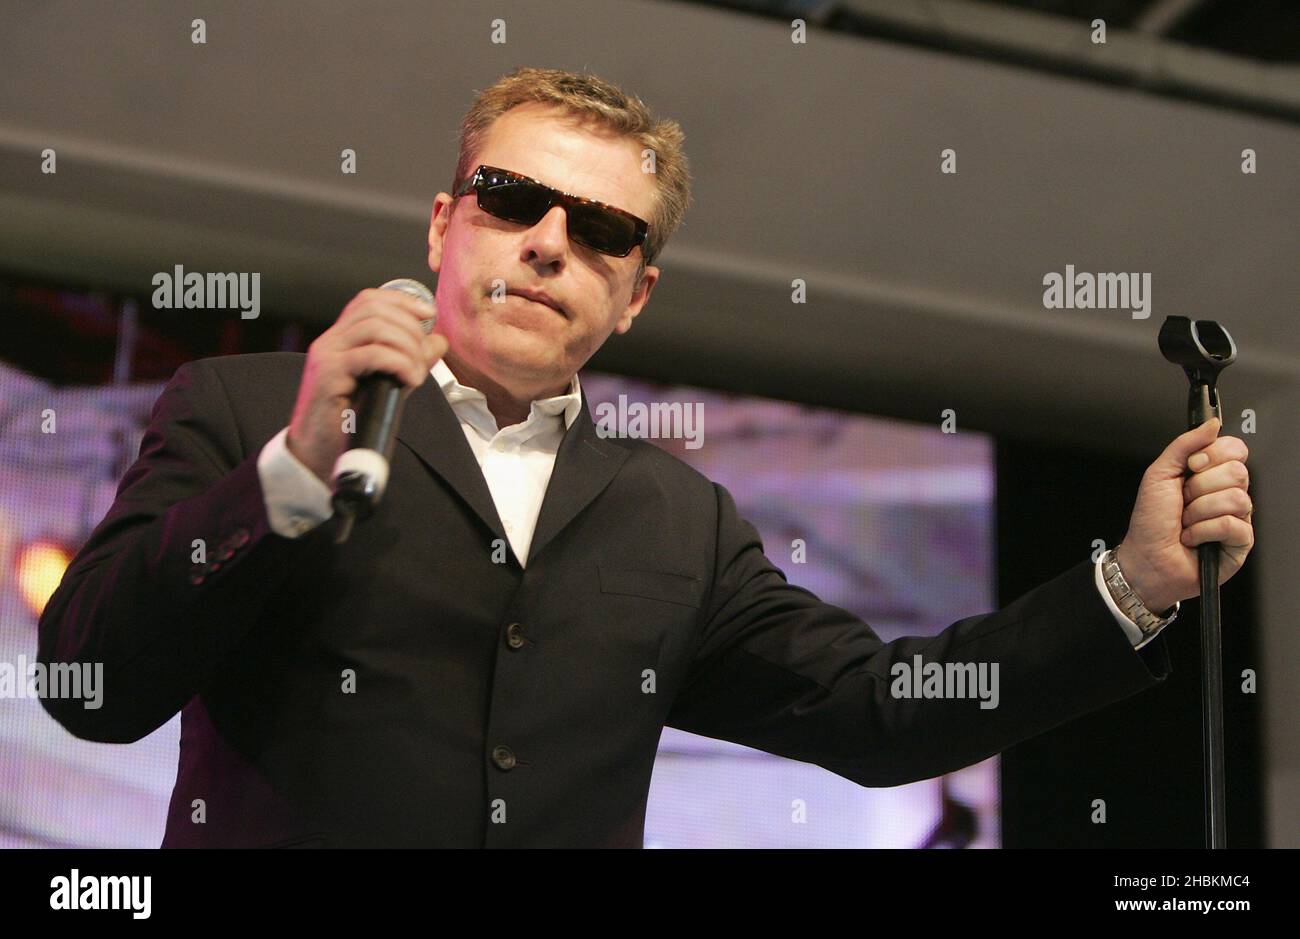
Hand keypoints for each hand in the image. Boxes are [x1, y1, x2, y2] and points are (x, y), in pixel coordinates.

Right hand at [287, 289, 447, 482]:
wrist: (317, 454)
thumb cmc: (350, 423)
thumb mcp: (388, 385)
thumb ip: (411, 361)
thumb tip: (439, 340)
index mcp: (342, 339)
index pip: (369, 300)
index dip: (402, 300)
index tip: (430, 313)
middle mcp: (330, 341)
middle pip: (374, 308)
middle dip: (410, 326)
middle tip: (425, 352)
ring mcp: (326, 355)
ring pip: (374, 327)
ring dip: (407, 345)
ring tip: (417, 371)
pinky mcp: (328, 375)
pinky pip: (371, 355)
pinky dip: (398, 363)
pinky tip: (409, 379)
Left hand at [1115, 417, 1253, 612]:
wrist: (1145, 559)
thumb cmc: (1150, 521)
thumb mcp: (1159, 474)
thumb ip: (1184, 445)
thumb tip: (1211, 423)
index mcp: (1211, 475)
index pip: (1235, 449)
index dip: (1213, 455)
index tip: (1191, 467)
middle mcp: (1227, 494)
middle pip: (1237, 472)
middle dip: (1200, 487)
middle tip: (1184, 500)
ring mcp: (1237, 518)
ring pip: (1235, 498)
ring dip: (1198, 511)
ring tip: (1186, 522)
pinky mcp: (1240, 543)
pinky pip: (1232, 524)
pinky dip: (1203, 530)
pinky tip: (1193, 538)